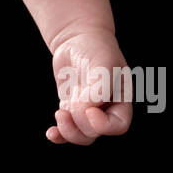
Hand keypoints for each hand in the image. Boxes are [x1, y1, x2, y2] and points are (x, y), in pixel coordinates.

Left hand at [46, 25, 132, 144]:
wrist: (78, 37)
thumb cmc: (96, 47)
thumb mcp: (103, 62)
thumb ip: (100, 87)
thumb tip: (87, 109)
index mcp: (121, 99)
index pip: (118, 125)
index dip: (103, 125)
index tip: (89, 109)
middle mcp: (106, 108)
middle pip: (96, 132)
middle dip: (80, 120)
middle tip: (72, 99)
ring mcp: (87, 109)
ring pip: (82, 135)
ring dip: (69, 131)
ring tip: (60, 113)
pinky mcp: (71, 108)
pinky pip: (67, 129)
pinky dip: (59, 135)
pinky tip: (51, 133)